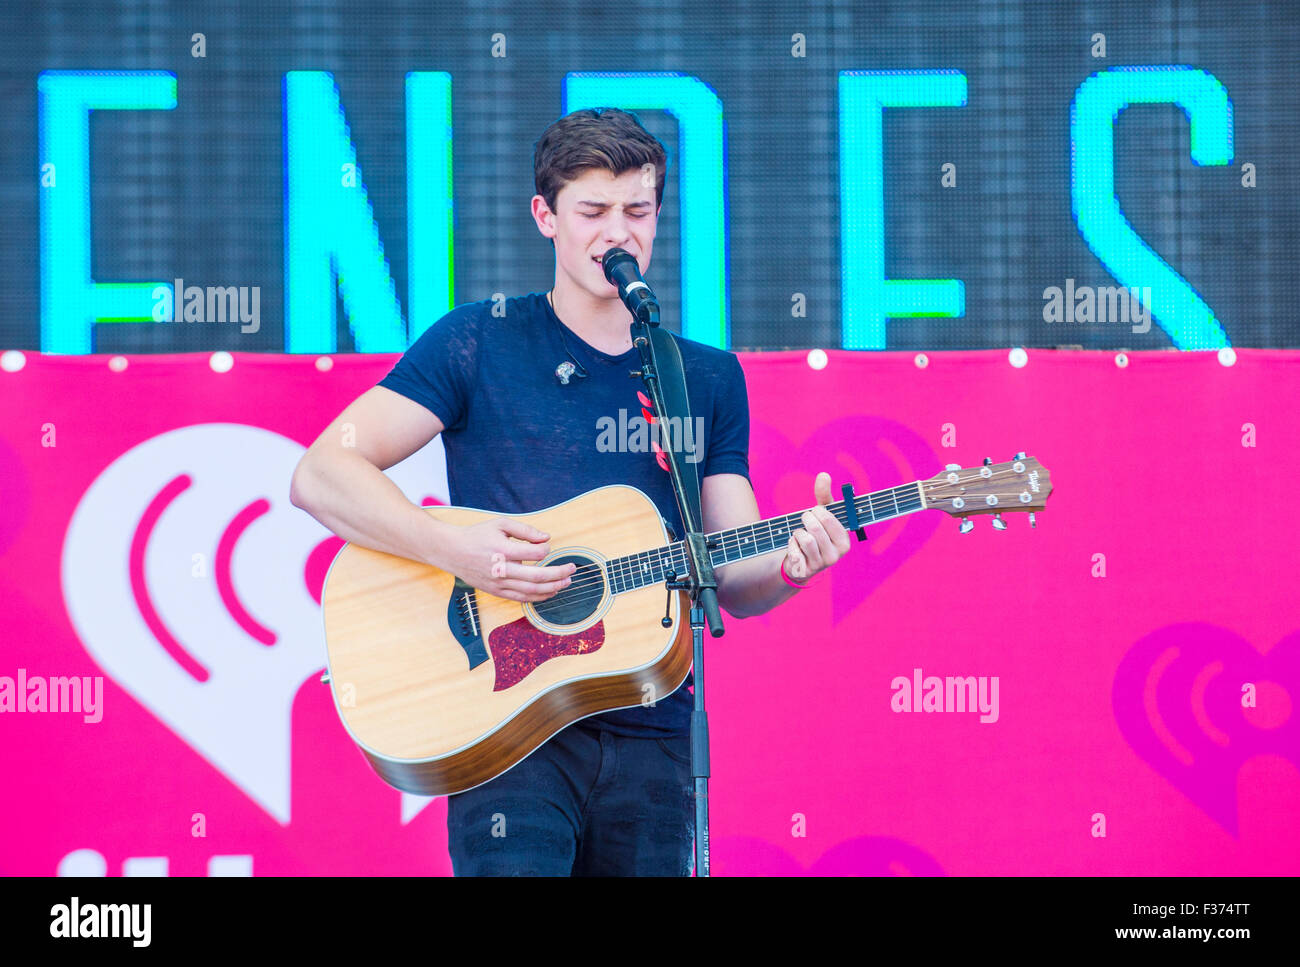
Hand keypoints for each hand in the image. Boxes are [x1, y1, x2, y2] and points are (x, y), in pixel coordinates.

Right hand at [441, 517, 575, 603]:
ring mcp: (498, 584)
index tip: (547, 546)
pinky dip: (537, 597)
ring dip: (552, 588)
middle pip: (537, 577)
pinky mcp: (496, 592)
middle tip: (571, 570)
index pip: (534, 553)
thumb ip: (525, 530)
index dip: (546, 549)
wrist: (452, 551)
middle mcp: (501, 570)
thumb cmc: (477, 535)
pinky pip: (520, 598)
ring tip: (566, 583)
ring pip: (531, 591)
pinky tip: (549, 592)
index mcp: (503, 550)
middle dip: (559, 574)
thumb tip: (547, 537)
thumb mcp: (500, 524)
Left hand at [784, 471, 851, 582]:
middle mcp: (836, 555)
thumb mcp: (822, 515)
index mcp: (844, 541)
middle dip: (805, 519)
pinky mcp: (805, 571)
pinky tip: (794, 547)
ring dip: (797, 532)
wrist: (801, 561)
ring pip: (804, 539)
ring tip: (799, 533)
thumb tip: (824, 475)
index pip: (829, 520)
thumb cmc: (816, 533)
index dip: (818, 512)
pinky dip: (790, 545)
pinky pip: (793, 552)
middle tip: (805, 519)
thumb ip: (824, 495)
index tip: (816, 511)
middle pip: (815, 528)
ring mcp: (821, 565)